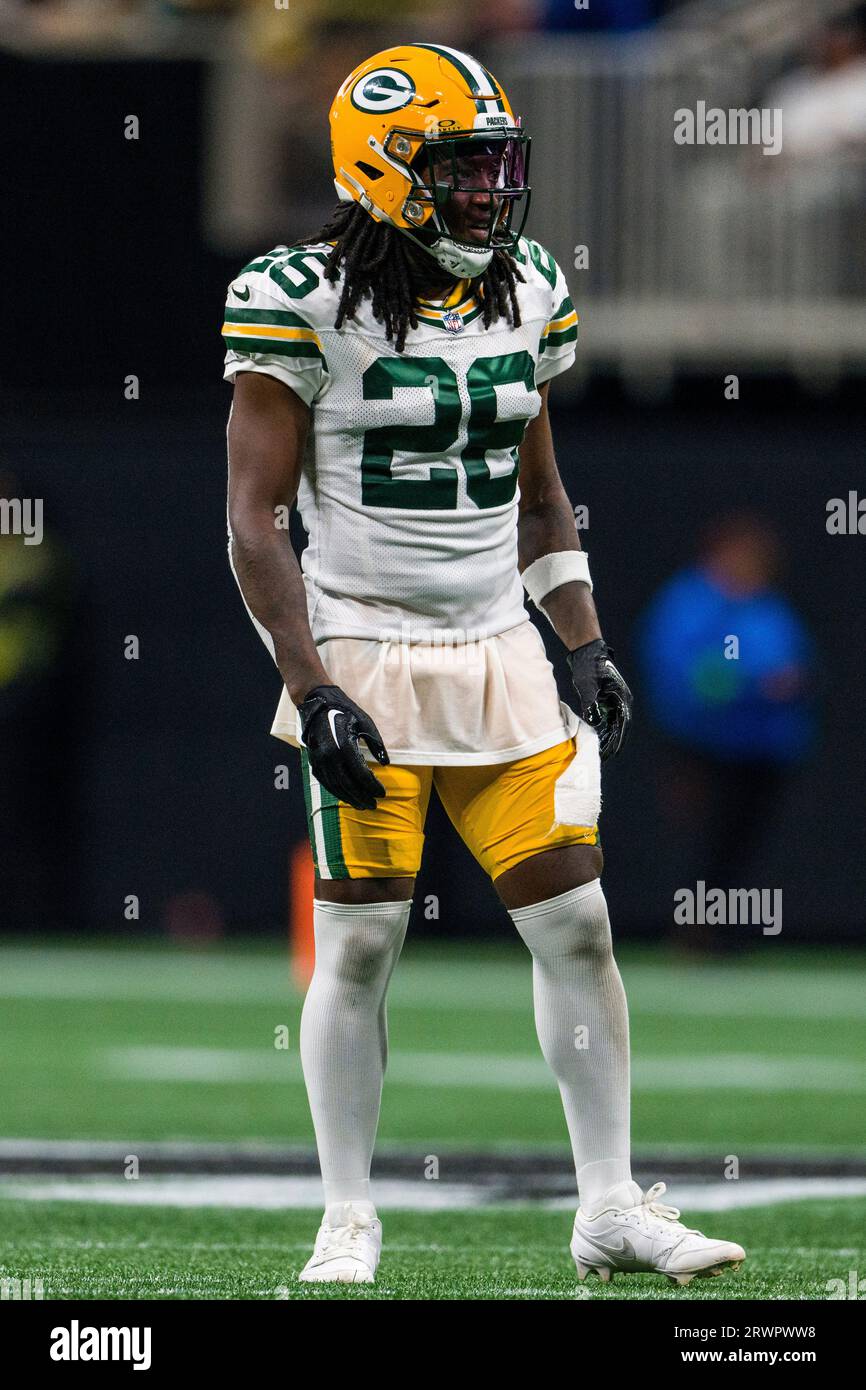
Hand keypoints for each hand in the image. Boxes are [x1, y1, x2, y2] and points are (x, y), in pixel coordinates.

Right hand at [297, 685, 388, 810]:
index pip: (361, 774)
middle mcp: (330, 756)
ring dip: (349, 798)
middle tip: (374, 805)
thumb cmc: (344, 711)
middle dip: (362, 797)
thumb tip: (386, 763)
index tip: (383, 793)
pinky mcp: (314, 762)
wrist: (317, 703)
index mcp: (344, 745)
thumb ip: (376, 743)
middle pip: (348, 785)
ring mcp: (320, 760)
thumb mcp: (365, 722)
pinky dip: (337, 792)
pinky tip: (346, 797)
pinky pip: (326, 783)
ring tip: (362, 805)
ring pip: (336, 787)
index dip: (373, 786)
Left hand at [566, 639, 632, 759]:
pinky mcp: (607, 699)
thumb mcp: (587, 686)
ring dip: (609, 737)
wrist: (587, 651)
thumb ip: (591, 704)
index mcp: (621, 697)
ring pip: (615, 724)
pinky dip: (604, 729)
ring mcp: (615, 700)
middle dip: (614, 742)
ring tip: (602, 751)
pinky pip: (608, 718)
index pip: (624, 723)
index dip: (619, 739)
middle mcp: (622, 700)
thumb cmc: (588, 666)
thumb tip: (594, 722)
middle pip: (620, 726)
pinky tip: (597, 738)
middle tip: (605, 757)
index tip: (614, 753)